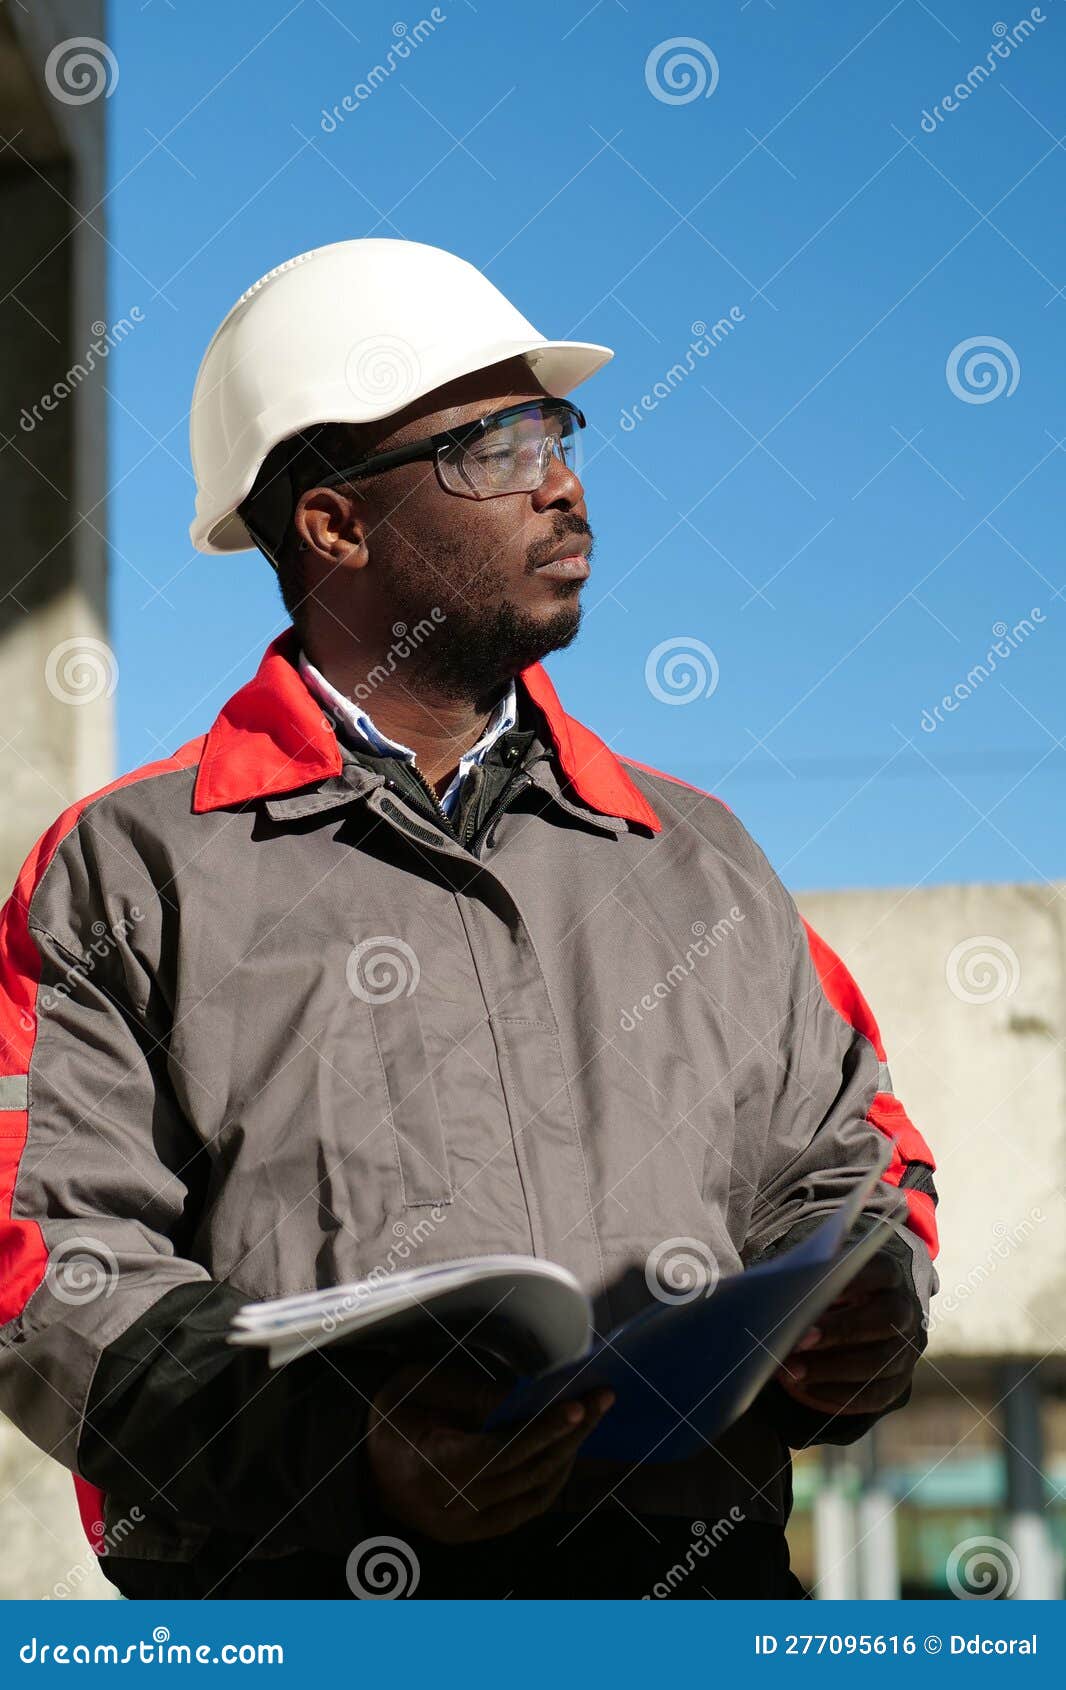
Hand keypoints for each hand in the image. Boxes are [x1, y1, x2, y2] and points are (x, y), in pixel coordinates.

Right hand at [366, 1360, 614, 1543]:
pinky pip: (527, 1508)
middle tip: (601, 1398)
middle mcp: (452, 1506)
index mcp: (432, 1466)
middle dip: (570, 1432)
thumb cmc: (392, 1417)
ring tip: (592, 1417)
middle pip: (527, 1470)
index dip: (543, 1430)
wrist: (363, 1467)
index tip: (577, 1406)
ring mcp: (466, 1527)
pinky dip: (553, 1477)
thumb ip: (471, 1393)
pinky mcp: (476, 1533)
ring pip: (535, 1491)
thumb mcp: (419, 1386)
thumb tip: (527, 1396)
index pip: (501, 1451)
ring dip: (569, 1453)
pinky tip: (567, 1448)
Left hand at [776, 1249, 923, 1416]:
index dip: (854, 1278)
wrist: (854, 1321)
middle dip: (841, 1329)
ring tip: (792, 1370)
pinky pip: (874, 1395)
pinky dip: (837, 1393)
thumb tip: (779, 1291)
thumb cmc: (826, 1292)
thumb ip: (808, 1279)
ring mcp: (906, 1349)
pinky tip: (806, 1387)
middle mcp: (904, 1309)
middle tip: (799, 1338)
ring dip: (832, 1369)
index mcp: (887, 1274)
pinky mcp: (898, 1382)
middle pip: (886, 1318)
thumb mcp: (821, 1277)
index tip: (816, 1285)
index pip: (882, 1270)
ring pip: (879, 1361)